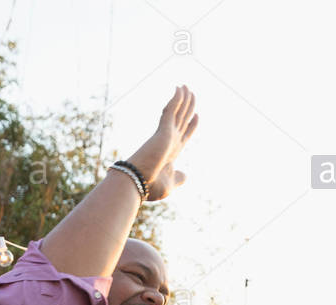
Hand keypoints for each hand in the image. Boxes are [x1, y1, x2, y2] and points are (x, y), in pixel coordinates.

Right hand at [127, 86, 198, 200]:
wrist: (139, 183)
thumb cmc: (152, 186)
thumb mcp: (171, 184)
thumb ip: (178, 178)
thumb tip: (185, 176)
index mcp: (172, 152)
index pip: (184, 134)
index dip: (191, 125)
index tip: (197, 116)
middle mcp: (170, 140)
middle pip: (182, 119)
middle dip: (188, 106)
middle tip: (192, 93)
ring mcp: (167, 134)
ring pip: (178, 111)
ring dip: (184, 98)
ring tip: (187, 86)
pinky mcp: (163, 130)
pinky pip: (171, 110)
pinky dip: (176, 99)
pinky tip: (180, 88)